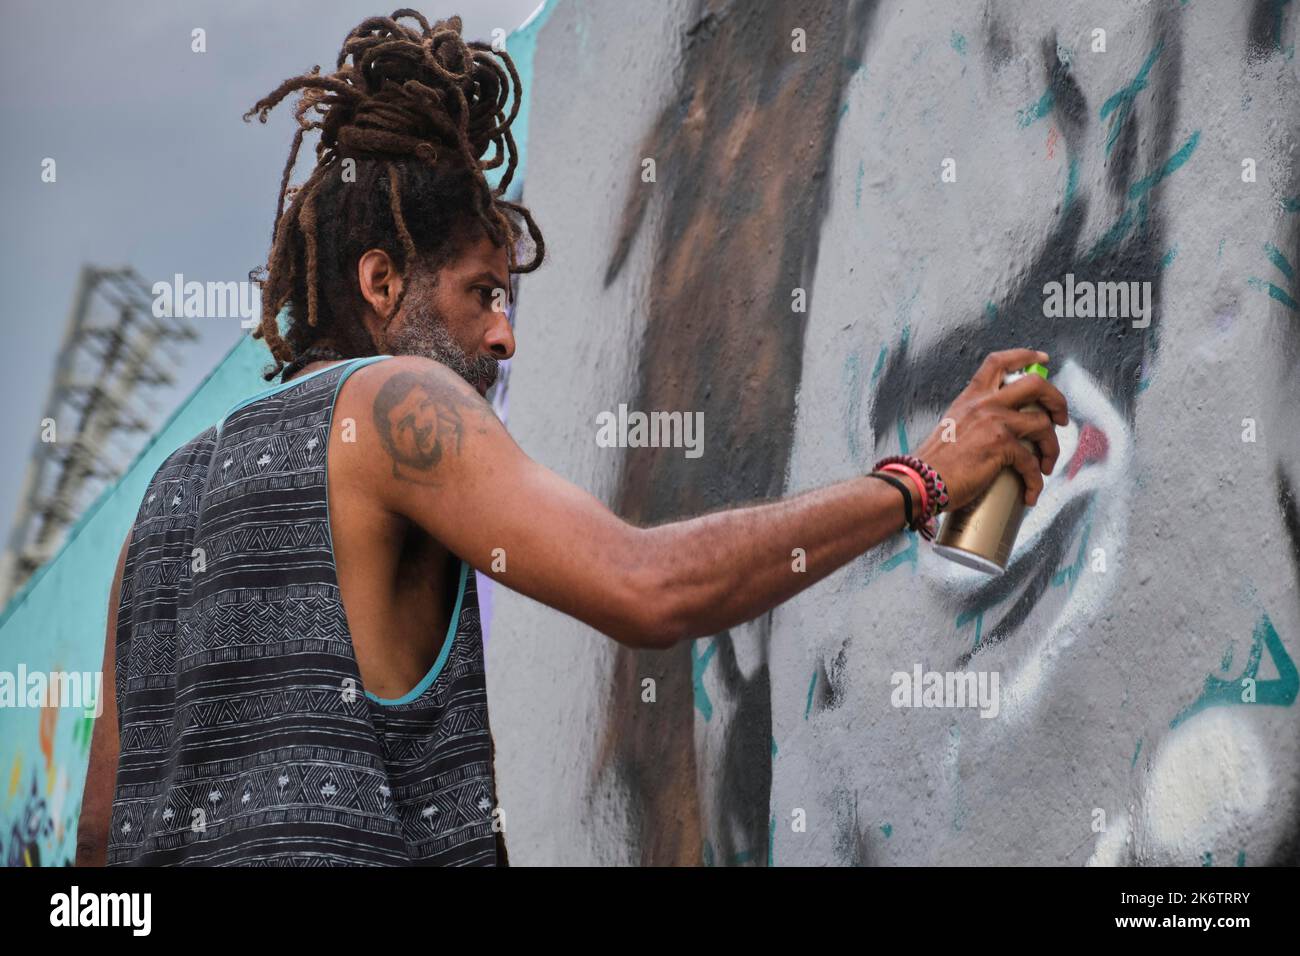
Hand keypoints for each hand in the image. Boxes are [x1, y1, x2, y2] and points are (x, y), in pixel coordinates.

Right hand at [912, 348, 1068, 511]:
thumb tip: (997, 430)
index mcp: (971, 397)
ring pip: (1043, 424)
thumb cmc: (934, 462)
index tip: (1043, 360)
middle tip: (1061, 419)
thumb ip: (975, 420)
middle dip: (1057, 400)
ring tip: (1046, 465)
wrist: (919, 480)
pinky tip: (1031, 492)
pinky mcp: (1000, 446)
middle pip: (1035, 384)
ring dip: (1052, 448)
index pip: (999, 362)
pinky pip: (1031, 462)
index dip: (1025, 356)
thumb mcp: (953, 426)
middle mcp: (984, 404)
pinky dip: (1036, 480)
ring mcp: (994, 422)